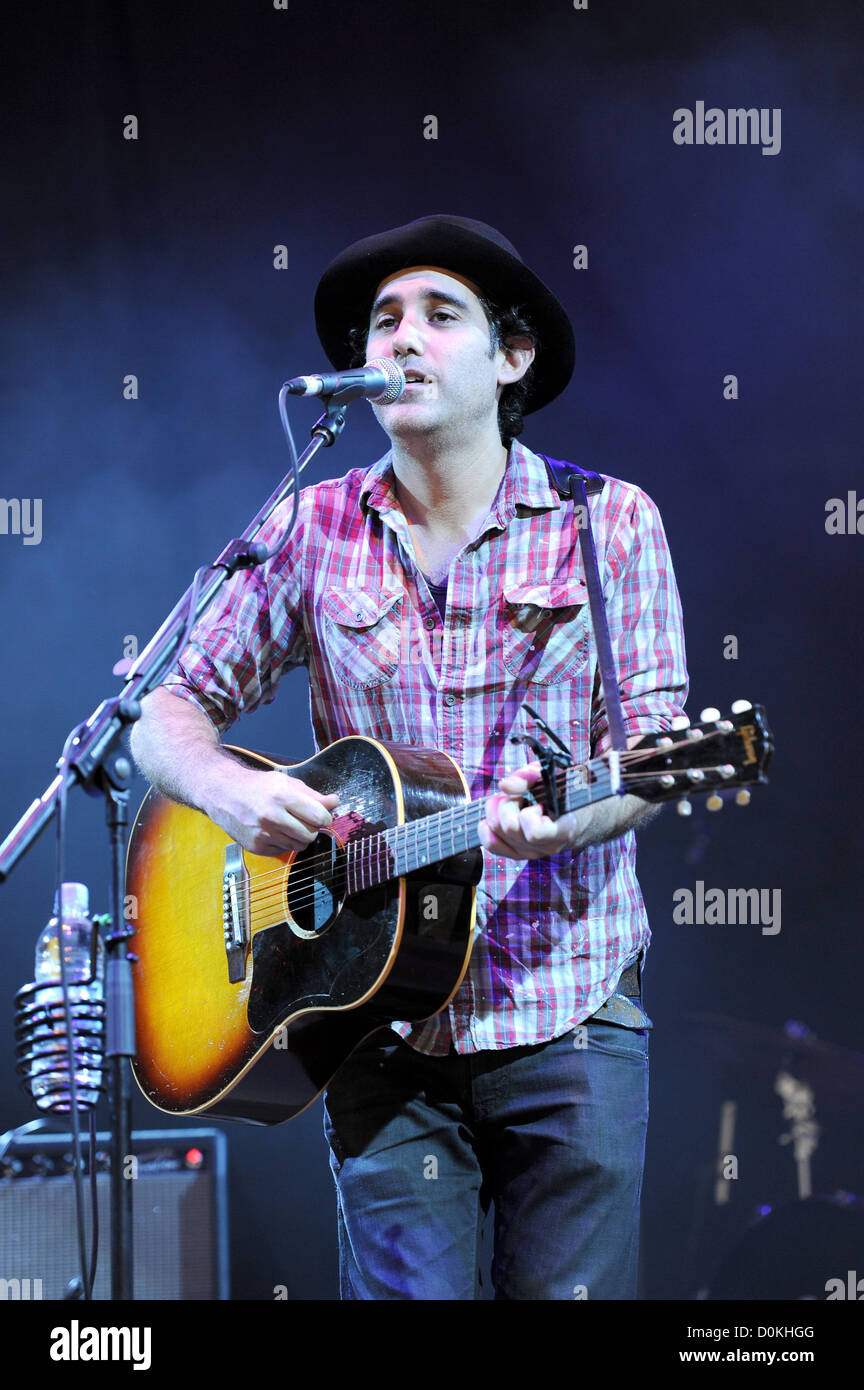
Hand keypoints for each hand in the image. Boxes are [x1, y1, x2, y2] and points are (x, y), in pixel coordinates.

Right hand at [204, 766, 338, 856]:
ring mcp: (262, 833)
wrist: (223, 793)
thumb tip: (335, 802)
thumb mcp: (285, 783)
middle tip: (304, 820)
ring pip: (299, 845)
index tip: (321, 815)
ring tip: (288, 824)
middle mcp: (271, 816)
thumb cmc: (257, 786)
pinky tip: (274, 830)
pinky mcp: (256, 846)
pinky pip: (283, 851)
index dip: (325, 817)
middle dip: (312, 828)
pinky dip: (284, 842)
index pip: (320, 817)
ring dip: (299, 837)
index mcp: (282, 796)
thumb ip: (312, 795)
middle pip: (311, 834)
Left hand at [479, 761, 572, 860]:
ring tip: (512, 801)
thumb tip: (505, 786)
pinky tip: (495, 816)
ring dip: (498, 810)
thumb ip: (529, 777)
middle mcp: (546, 846)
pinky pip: (490, 843)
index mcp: (563, 829)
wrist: (574, 817)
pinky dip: (487, 827)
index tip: (538, 803)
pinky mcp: (517, 854)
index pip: (535, 832)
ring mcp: (531, 853)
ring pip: (497, 831)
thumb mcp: (552, 777)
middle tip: (520, 796)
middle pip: (510, 826)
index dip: (529, 813)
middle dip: (510, 803)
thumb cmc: (564, 794)